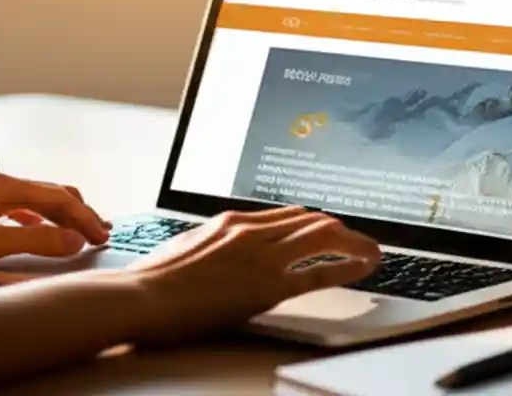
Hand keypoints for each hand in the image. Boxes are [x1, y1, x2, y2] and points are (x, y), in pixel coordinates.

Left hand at [0, 172, 111, 274]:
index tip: (103, 239)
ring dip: (59, 218)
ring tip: (77, 233)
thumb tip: (74, 241)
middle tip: (100, 234)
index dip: (86, 219)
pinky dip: (38, 221)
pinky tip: (38, 233)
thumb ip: (37, 242)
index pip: (60, 198)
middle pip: (51, 193)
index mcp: (4, 187)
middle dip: (79, 212)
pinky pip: (17, 210)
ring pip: (35, 202)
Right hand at [126, 206, 379, 345]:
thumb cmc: (152, 280)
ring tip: (372, 251)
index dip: (313, 222)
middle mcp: (250, 230)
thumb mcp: (184, 249)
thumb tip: (217, 249)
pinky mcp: (266, 285)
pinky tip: (363, 267)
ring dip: (354, 241)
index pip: (286, 214)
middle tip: (359, 240)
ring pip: (323, 235)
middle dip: (341, 229)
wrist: (139, 297)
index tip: (328, 230)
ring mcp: (260, 255)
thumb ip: (209, 244)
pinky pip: (319, 271)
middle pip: (310, 219)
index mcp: (230, 221)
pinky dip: (348, 265)